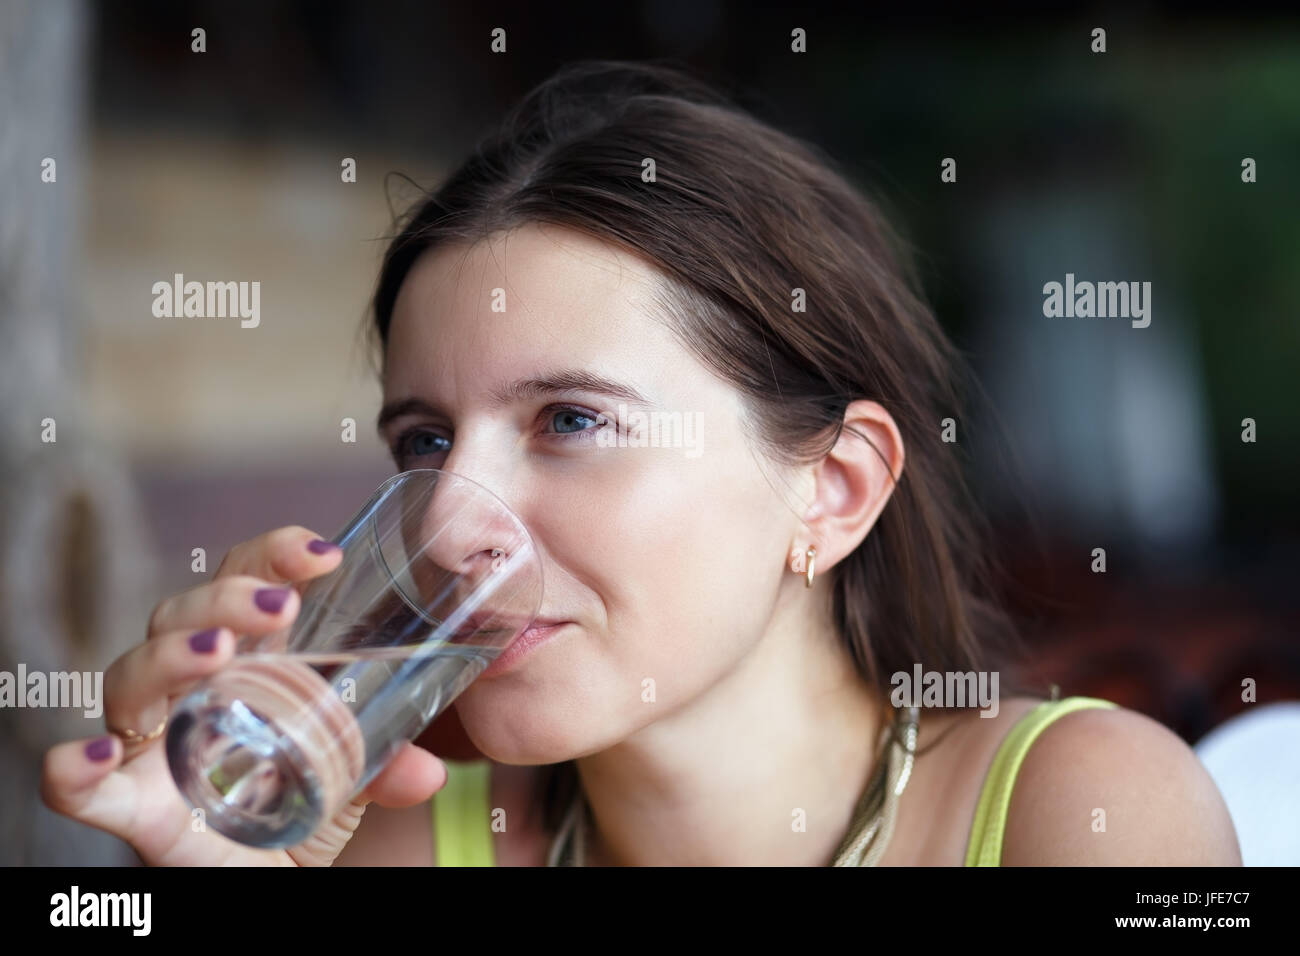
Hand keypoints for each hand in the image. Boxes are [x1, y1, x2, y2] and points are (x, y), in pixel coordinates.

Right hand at [40, 525, 447, 865]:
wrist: (266, 878)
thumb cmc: (298, 805)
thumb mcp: (352, 779)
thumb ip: (385, 767)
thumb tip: (427, 769)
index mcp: (248, 662)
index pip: (246, 581)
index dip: (275, 555)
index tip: (323, 555)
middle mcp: (189, 687)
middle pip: (183, 614)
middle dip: (226, 597)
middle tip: (279, 605)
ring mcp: (150, 740)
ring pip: (132, 674)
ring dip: (171, 654)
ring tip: (219, 654)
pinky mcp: (125, 803)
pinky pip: (75, 781)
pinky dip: (76, 766)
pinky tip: (102, 753)